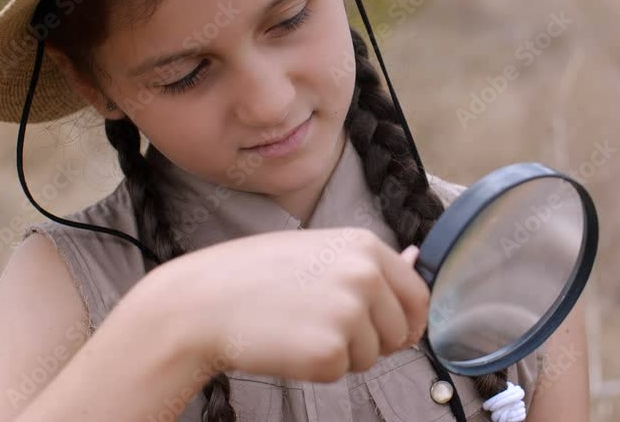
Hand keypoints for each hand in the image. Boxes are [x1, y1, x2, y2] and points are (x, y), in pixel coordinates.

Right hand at [150, 228, 428, 382]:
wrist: (201, 302)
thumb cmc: (254, 275)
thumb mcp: (317, 251)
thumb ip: (368, 263)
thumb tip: (417, 259)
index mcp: (365, 246)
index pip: (418, 295)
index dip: (407, 321)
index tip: (391, 332)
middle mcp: (366, 275)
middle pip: (401, 332)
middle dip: (374, 342)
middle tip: (323, 328)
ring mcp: (350, 313)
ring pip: (373, 356)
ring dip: (343, 354)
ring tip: (298, 328)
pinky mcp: (330, 352)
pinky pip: (341, 373)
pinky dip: (317, 370)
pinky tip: (286, 345)